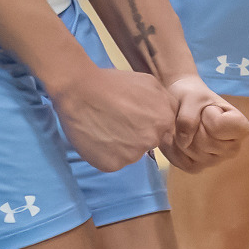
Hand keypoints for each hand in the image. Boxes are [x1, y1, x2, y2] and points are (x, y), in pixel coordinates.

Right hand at [49, 65, 176, 173]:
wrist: (79, 91)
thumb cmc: (113, 83)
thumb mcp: (149, 83)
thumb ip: (165, 102)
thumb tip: (169, 115)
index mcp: (164, 120)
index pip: (163, 129)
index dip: (146, 121)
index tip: (132, 115)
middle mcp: (152, 140)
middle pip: (148, 142)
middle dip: (136, 133)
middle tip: (117, 119)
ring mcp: (132, 155)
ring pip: (131, 154)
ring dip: (121, 145)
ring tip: (105, 126)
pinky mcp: (113, 165)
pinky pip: (114, 162)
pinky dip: (106, 153)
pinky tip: (97, 137)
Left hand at [161, 76, 248, 172]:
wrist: (177, 101)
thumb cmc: (192, 96)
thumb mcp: (192, 98)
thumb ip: (188, 117)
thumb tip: (184, 142)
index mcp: (240, 127)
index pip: (221, 127)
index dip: (209, 114)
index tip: (208, 107)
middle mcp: (232, 147)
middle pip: (207, 143)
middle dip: (195, 126)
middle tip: (196, 116)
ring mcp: (215, 160)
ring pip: (195, 153)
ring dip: (183, 136)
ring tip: (186, 125)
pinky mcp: (197, 167)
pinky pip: (183, 163)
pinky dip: (174, 149)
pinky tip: (177, 137)